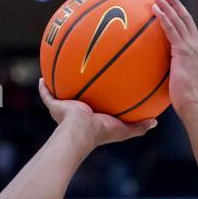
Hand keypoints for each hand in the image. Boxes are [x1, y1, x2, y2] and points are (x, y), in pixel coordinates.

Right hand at [38, 79, 156, 146]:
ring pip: (60, 92)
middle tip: (83, 70)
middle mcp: (76, 112)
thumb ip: (138, 126)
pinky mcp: (54, 105)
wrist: (80, 132)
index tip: (103, 83)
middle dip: (78, 85)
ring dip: (59, 81)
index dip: (98, 94)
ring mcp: (63, 108)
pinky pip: (46, 93)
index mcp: (91, 117)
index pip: (96, 103)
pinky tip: (42, 76)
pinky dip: (43, 86)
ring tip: (60, 66)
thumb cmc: (100, 132)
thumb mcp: (123, 129)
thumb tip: (155, 121)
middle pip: (77, 95)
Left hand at [151, 0, 197, 114]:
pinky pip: (171, 29)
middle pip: (185, 18)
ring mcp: (191, 46)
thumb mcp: (178, 78)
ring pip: (178, 20)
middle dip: (174, 3)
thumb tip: (159, 70)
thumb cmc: (184, 97)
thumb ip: (173, 69)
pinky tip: (154, 9)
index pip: (188, 26)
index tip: (171, 4)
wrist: (191, 102)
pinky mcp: (183, 51)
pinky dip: (163, 17)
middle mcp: (195, 45)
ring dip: (167, 5)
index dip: (180, 13)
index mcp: (196, 50)